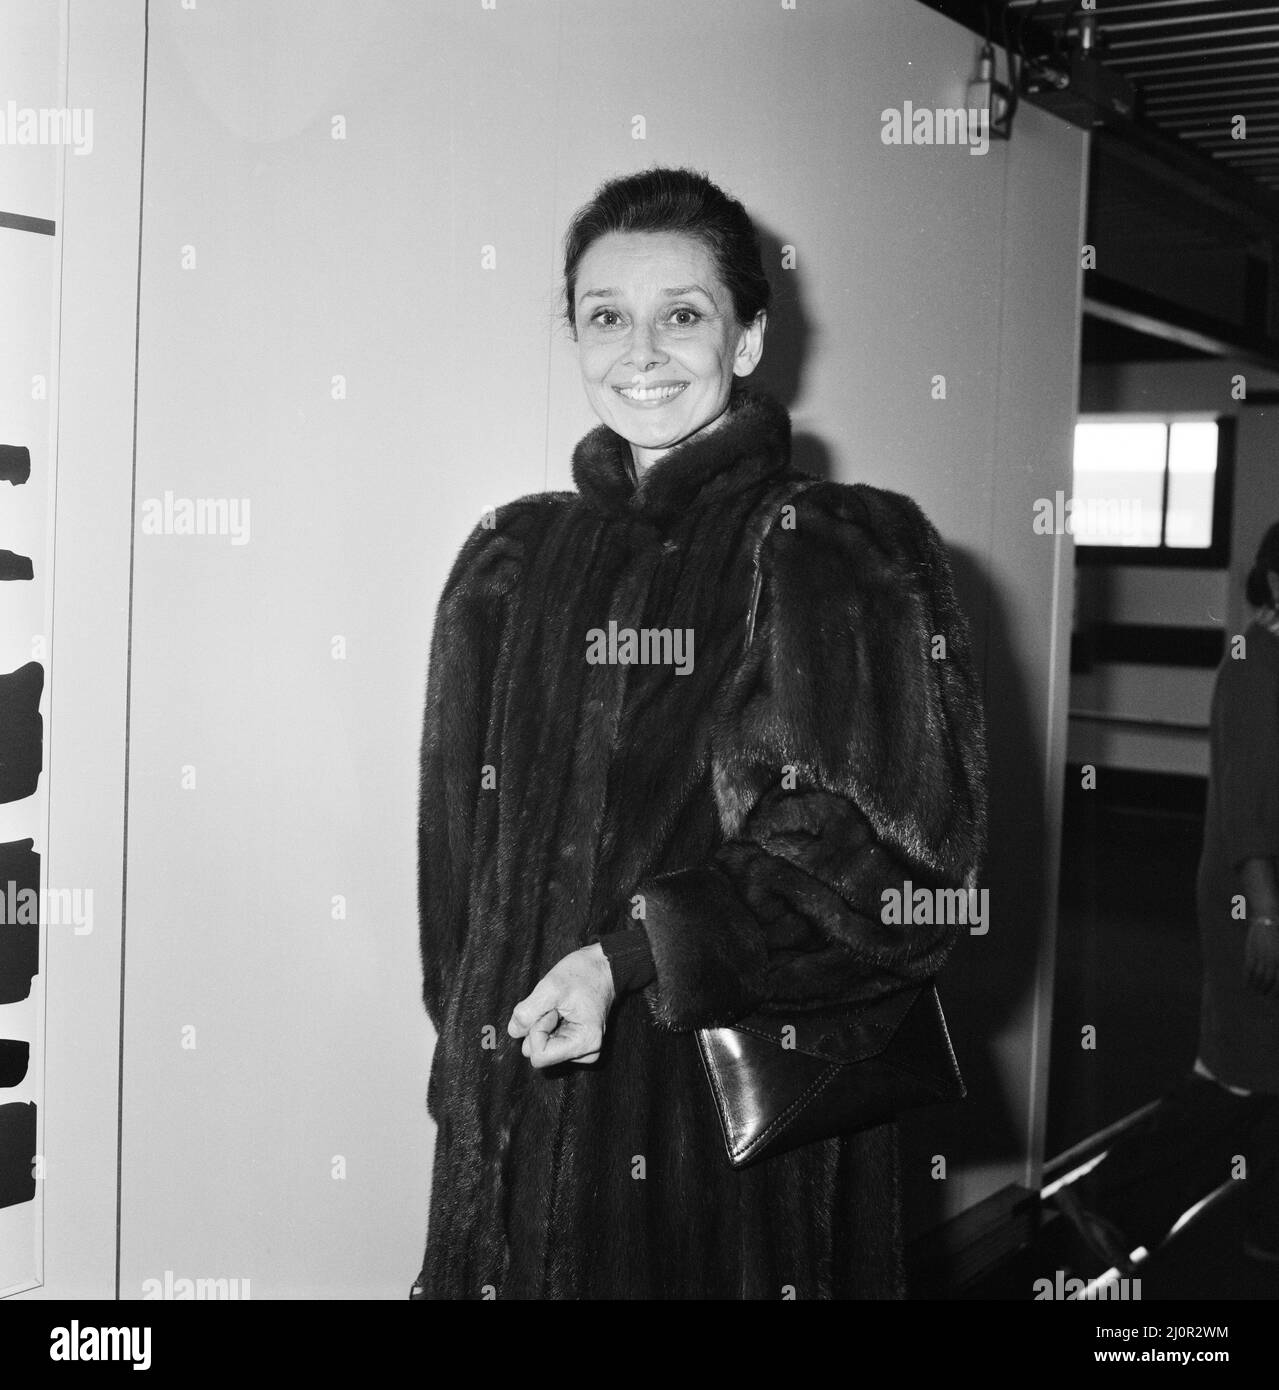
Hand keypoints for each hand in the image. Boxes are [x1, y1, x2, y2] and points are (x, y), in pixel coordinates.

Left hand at [508, 943, 615, 1068]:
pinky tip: (562, 1011)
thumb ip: (527, 1012)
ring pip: (542, 1047)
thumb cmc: (583, 973)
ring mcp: (582, 1049)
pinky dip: (549, 1026)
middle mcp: (586, 1053)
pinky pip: (549, 1042)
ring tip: (561, 1006)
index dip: (537, 1030)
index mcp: (584, 1043)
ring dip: (544, 1025)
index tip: (550, 1010)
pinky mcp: (576, 1043)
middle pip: (540, 1053)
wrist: (602, 966)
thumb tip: (514, 1031)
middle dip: (540, 1027)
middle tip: (555, 1006)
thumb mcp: (551, 987)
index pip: (540, 1056)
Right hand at [1245, 917, 1278, 997]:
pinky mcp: (1252, 953)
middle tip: (1264, 996)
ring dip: (1256, 986)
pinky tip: (1246, 984)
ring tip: (1255, 992)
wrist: (1266, 922)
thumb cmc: (1277, 937)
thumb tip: (1277, 976)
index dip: (1276, 992)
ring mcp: (1262, 957)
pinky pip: (1249, 969)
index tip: (1273, 997)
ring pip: (1259, 977)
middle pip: (1270, 981)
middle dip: (1267, 991)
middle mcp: (1273, 961)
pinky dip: (1247, 979)